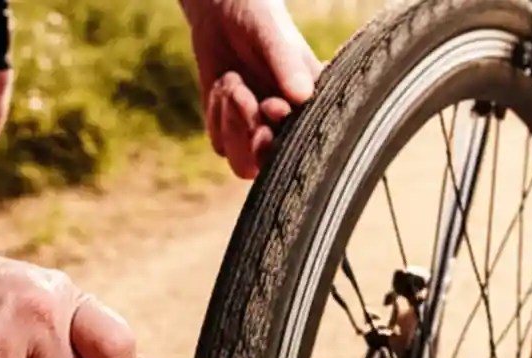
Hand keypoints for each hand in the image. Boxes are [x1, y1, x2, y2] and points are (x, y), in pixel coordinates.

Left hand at [182, 0, 322, 177]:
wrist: (224, 10)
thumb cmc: (260, 19)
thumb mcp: (273, 34)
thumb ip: (287, 64)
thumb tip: (301, 96)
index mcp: (314, 109)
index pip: (308, 149)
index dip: (286, 138)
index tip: (273, 105)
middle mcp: (288, 129)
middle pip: (271, 167)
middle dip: (254, 138)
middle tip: (246, 96)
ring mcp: (258, 133)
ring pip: (243, 164)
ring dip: (233, 125)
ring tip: (234, 82)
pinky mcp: (230, 131)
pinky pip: (219, 143)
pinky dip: (217, 114)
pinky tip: (226, 81)